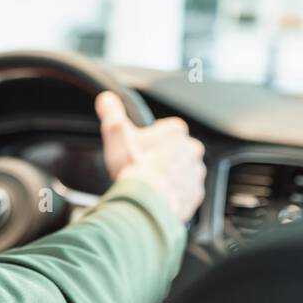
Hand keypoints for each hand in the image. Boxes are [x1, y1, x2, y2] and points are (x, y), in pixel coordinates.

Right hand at [95, 91, 205, 221]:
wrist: (146, 204)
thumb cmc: (132, 169)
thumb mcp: (116, 136)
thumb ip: (112, 113)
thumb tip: (106, 98)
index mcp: (176, 132)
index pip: (166, 129)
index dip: (150, 139)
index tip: (139, 149)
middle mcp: (192, 149)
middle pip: (174, 149)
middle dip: (161, 157)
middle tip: (142, 167)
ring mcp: (196, 173)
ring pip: (181, 170)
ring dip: (169, 175)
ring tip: (149, 184)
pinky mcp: (196, 194)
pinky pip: (185, 190)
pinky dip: (174, 193)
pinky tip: (158, 196)